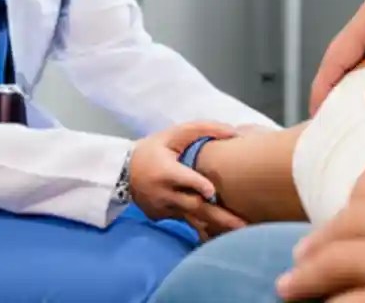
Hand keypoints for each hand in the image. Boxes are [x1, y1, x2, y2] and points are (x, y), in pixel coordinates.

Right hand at [130, 121, 244, 238]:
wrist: (121, 173)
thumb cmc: (154, 149)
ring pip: (192, 219)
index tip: (212, 192)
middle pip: (194, 206)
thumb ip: (202, 130)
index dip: (198, 185)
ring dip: (216, 226)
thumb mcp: (173, 134)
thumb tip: (233, 131)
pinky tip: (220, 234)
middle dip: (219, 217)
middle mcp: (164, 193)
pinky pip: (186, 222)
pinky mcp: (162, 217)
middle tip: (242, 226)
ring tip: (238, 234)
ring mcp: (163, 208)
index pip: (184, 180)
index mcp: (166, 171)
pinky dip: (203, 226)